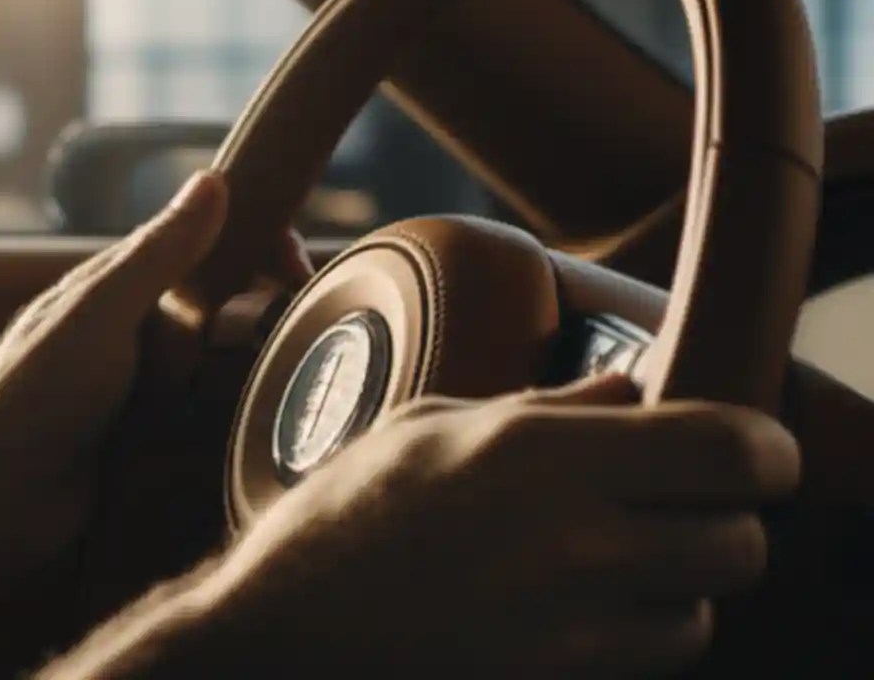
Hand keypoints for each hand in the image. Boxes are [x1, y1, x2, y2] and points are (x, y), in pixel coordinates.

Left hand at [0, 171, 309, 539]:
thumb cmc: (36, 393)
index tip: (296, 270)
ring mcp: (141, 386)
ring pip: (218, 366)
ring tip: (252, 392)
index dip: (254, 249)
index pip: (206, 246)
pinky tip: (237, 430)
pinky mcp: (148, 438)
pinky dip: (221, 419)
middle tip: (272, 342)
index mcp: (119, 285)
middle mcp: (133, 330)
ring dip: (238, 375)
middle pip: (221, 308)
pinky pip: (204, 418)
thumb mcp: (104, 310)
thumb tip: (212, 180)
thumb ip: (160, 252)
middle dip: (250, 320)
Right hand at [185, 375, 799, 676]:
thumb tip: (630, 389)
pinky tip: (576, 607)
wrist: (281, 639)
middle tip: (671, 505)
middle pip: (738, 541)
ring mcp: (568, 629)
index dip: (759, 449)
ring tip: (610, 563)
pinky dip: (639, 635)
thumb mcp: (427, 429)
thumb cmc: (338, 525)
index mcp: (535, 452)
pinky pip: (652, 660)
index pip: (729, 450)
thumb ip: (543, 407)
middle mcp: (568, 542)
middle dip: (718, 521)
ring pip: (702, 611)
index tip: (746, 451)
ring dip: (679, 586)